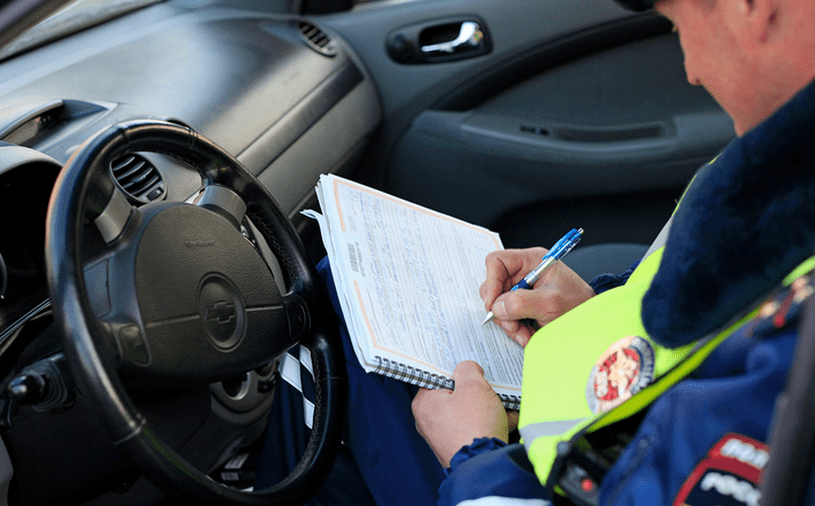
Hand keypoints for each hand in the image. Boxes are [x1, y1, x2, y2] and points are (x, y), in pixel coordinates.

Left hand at [412, 361, 509, 467]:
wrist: (486, 466)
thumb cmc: (474, 426)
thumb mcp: (473, 386)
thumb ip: (467, 369)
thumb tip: (467, 369)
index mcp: (425, 403)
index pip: (438, 377)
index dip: (457, 370)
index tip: (471, 368)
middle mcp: (429, 421)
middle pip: (455, 394)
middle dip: (478, 391)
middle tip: (490, 388)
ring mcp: (444, 437)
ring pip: (468, 412)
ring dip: (488, 407)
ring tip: (504, 404)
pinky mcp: (459, 448)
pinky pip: (474, 428)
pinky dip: (490, 422)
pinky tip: (509, 418)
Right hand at [479, 247, 594, 346]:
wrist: (591, 322)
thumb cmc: (578, 305)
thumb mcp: (551, 303)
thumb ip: (522, 303)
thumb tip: (496, 306)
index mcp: (532, 261)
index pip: (497, 262)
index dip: (491, 282)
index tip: (493, 303)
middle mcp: (524, 273)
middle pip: (493, 286)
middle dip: (501, 309)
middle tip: (514, 324)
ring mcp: (522, 290)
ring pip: (498, 305)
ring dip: (509, 323)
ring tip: (525, 333)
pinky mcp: (522, 305)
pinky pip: (506, 316)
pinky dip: (514, 328)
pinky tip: (528, 333)